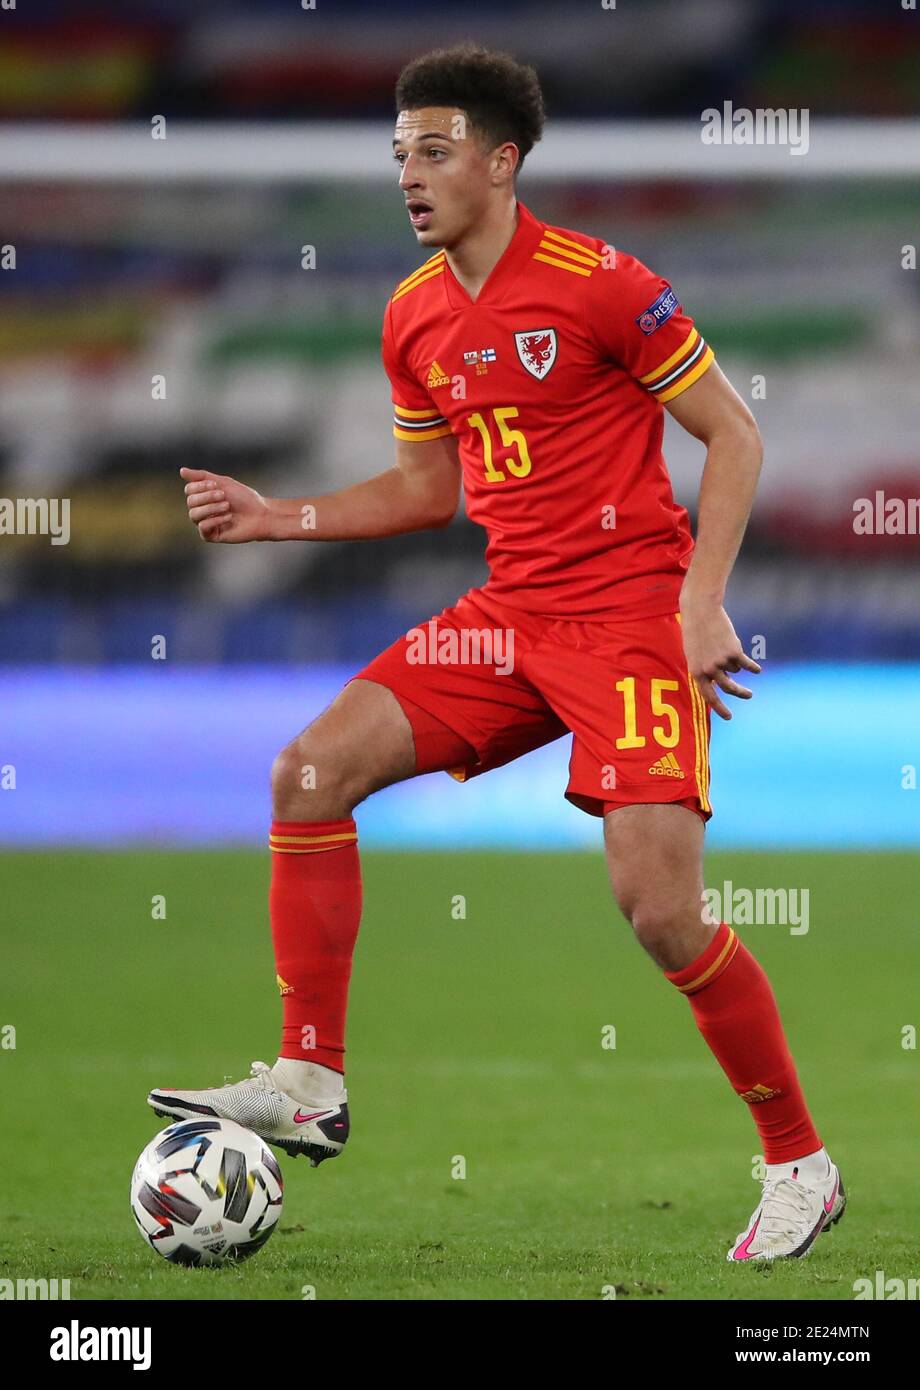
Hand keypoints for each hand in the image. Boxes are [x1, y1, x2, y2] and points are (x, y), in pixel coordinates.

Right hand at [180, 467, 272, 542]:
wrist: (260, 514)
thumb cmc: (244, 498)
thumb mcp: (223, 482)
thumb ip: (202, 476)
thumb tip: (181, 471)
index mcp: (203, 497)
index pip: (189, 490)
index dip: (200, 486)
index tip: (217, 485)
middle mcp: (202, 510)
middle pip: (190, 502)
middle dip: (207, 497)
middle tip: (224, 496)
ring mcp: (206, 523)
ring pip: (194, 515)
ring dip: (211, 508)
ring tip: (227, 506)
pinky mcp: (212, 536)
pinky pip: (203, 527)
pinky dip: (215, 520)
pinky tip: (229, 517)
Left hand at [679, 601, 760, 720]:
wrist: (701, 612)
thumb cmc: (695, 632)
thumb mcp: (695, 654)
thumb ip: (706, 669)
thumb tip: (721, 684)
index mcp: (696, 672)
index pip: (709, 696)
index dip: (720, 708)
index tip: (729, 717)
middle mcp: (709, 670)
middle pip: (729, 688)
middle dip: (741, 693)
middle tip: (750, 695)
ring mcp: (722, 662)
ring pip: (736, 669)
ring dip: (734, 659)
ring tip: (727, 646)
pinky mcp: (734, 652)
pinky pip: (746, 664)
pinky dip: (752, 667)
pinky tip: (757, 670)